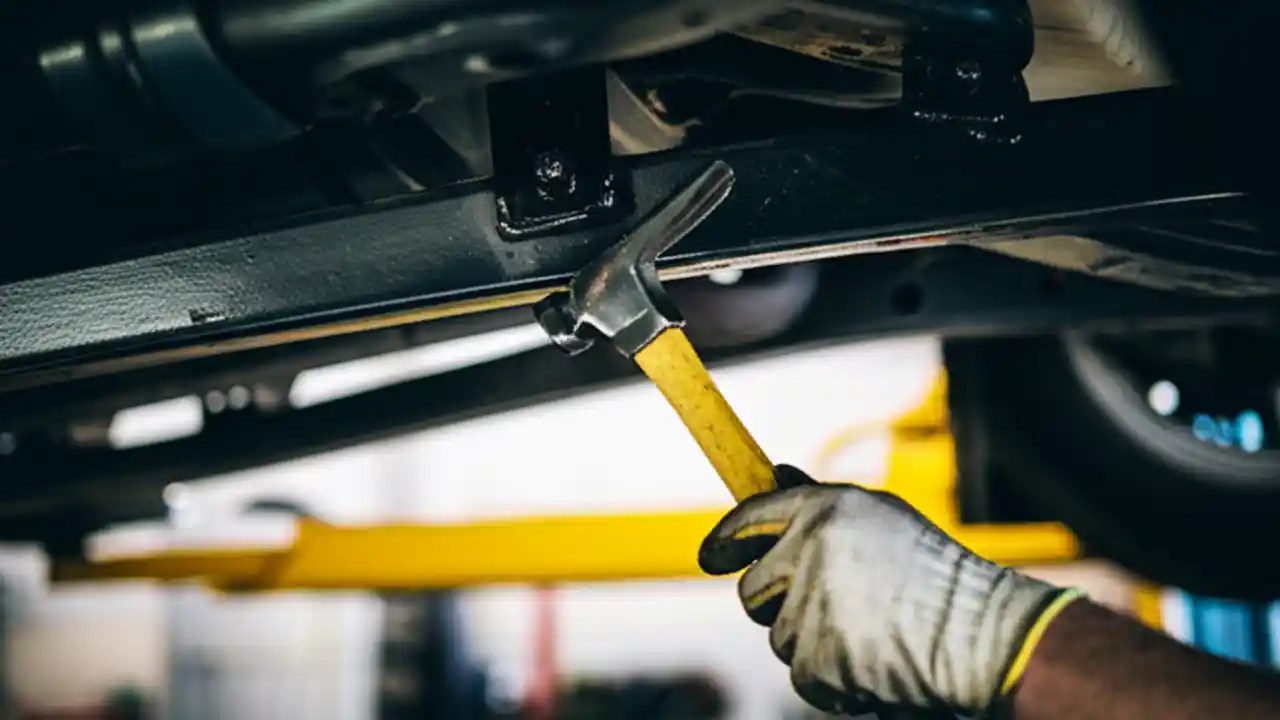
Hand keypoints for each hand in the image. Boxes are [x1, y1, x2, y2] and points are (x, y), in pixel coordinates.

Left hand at [699, 466, 1072, 716]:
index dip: (725, 539)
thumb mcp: (879, 519)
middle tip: (817, 608)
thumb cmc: (933, 574)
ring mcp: (809, 607)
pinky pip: (801, 673)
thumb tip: (776, 472)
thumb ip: (818, 502)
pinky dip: (828, 677)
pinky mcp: (816, 660)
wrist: (980, 635)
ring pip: (776, 634)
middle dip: (772, 602)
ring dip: (808, 639)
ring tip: (865, 632)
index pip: (750, 518)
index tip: (711, 556)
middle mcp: (809, 551)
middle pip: (751, 589)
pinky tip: (869, 662)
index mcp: (825, 509)